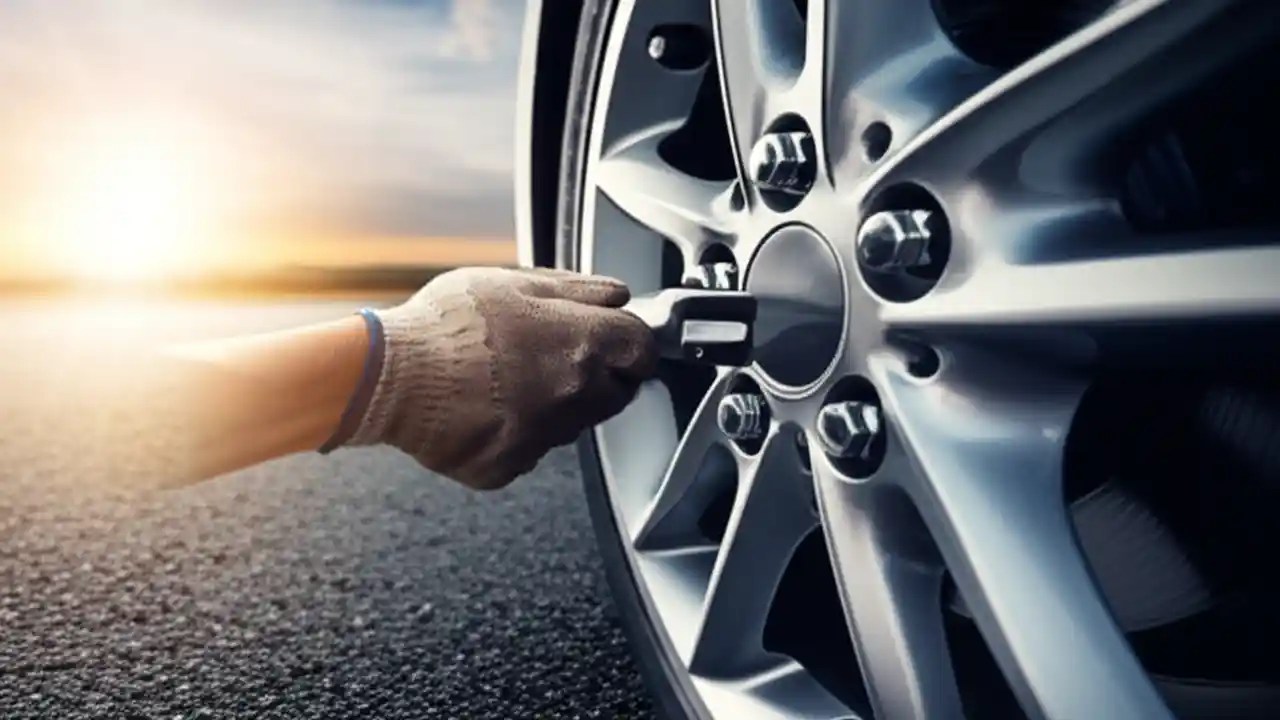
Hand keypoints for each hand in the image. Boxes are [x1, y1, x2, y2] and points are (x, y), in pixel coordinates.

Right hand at [348, 267, 656, 488]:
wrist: (388, 376)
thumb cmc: (445, 324)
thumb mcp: (513, 283)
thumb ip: (576, 289)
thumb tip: (616, 294)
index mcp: (582, 343)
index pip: (643, 349)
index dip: (631, 342)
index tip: (618, 341)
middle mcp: (574, 395)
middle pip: (616, 392)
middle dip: (596, 375)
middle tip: (551, 356)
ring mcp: (545, 437)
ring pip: (573, 423)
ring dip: (556, 404)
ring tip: (507, 378)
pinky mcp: (513, 465)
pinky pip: (531, 449)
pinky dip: (517, 432)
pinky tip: (486, 407)